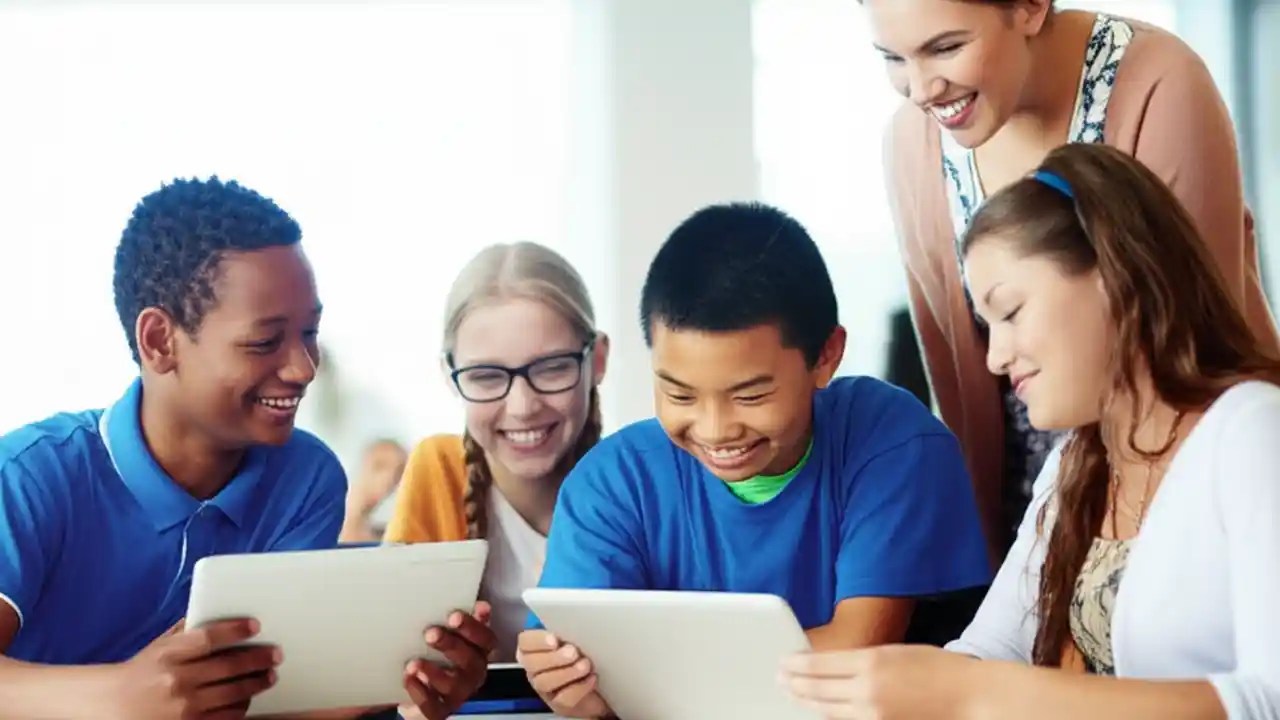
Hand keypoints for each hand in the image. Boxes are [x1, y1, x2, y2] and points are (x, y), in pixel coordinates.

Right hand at [104, 618, 279, 719]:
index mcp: (168, 655)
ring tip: (269, 676)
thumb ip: (188, 631)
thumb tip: (221, 611)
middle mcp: (176, 681)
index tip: (255, 626)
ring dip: (256, 684)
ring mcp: (182, 708)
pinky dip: (241, 707)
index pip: (209, 638)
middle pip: (228, 667)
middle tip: (276, 654)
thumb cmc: (142, 672)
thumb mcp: (160, 646)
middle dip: (258, 660)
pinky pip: (225, 717)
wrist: (112, 706)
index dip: (235, 630)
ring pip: (232, 694)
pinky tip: (249, 699)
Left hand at [401, 601, 495, 719]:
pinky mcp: (440, 710)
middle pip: (470, 660)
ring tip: (414, 662)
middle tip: (431, 633)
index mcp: (478, 651)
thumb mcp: (450, 633)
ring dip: (433, 672)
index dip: (473, 627)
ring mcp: (458, 693)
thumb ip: (461, 619)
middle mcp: (472, 673)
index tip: (454, 616)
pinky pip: (433, 707)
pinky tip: (409, 678)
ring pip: (452, 685)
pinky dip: (420, 693)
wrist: (421, 688)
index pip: (486, 639)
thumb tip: (477, 605)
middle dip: (451, 645)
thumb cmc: (438, 655)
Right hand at [516, 630, 610, 718]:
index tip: (554, 639)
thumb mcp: (575, 636)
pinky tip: (591, 678)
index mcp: (535, 648)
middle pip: (532, 664)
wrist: (600, 684)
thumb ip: (568, 628)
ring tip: (585, 664)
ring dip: (567, 672)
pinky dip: (579, 688)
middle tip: (573, 651)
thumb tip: (575, 615)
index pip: (525, 642)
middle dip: (554, 657)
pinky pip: (564, 699)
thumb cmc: (583, 654)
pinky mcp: (559, 704)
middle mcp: (536, 669)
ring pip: (545, 682)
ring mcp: (545, 689)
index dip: (537, 641)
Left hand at [779, 644, 983, 719]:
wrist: (970, 699)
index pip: (819, 664)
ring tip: (793, 694)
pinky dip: (831, 716)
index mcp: (871, 662)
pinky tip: (821, 712)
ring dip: (807, 702)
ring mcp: (873, 716)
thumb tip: (832, 665)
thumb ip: (863, 660)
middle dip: (794, 684)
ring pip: (828, 711)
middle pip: (817, 690)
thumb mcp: (896, 652)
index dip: (796, 664)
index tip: (784, 661)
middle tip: (780, 679)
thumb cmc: (939, 670)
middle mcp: (867, 691)